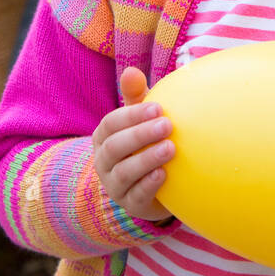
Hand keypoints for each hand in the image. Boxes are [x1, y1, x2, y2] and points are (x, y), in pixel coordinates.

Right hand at [92, 66, 175, 221]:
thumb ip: (137, 96)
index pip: (111, 123)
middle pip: (114, 148)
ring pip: (123, 173)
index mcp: (104, 137)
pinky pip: (136, 196)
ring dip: (146, 159)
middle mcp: (104, 162)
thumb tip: (131, 71)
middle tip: (167, 125)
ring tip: (170, 148)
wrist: (158, 183)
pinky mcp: (130, 205)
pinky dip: (149, 185)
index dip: (132, 115)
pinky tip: (165, 174)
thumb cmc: (147, 141)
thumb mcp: (143, 118)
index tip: (158, 107)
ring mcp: (115, 185)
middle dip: (139, 135)